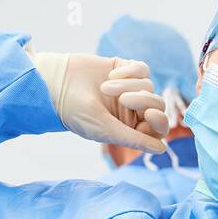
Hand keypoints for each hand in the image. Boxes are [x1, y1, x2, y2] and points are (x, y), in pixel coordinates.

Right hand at [31, 49, 170, 152]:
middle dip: (143, 101)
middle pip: (157, 104)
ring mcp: (130, 88)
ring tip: (105, 87)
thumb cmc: (76, 112)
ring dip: (129, 85)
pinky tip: (111, 73)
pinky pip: (143, 69)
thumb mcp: (105, 129)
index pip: (159, 128)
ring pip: (149, 86)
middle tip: (123, 100)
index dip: (160, 121)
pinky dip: (130, 71)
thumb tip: (162, 149)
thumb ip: (134, 139)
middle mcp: (133, 109)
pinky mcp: (125, 68)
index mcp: (130, 128)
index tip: (150, 114)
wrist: (55, 82)